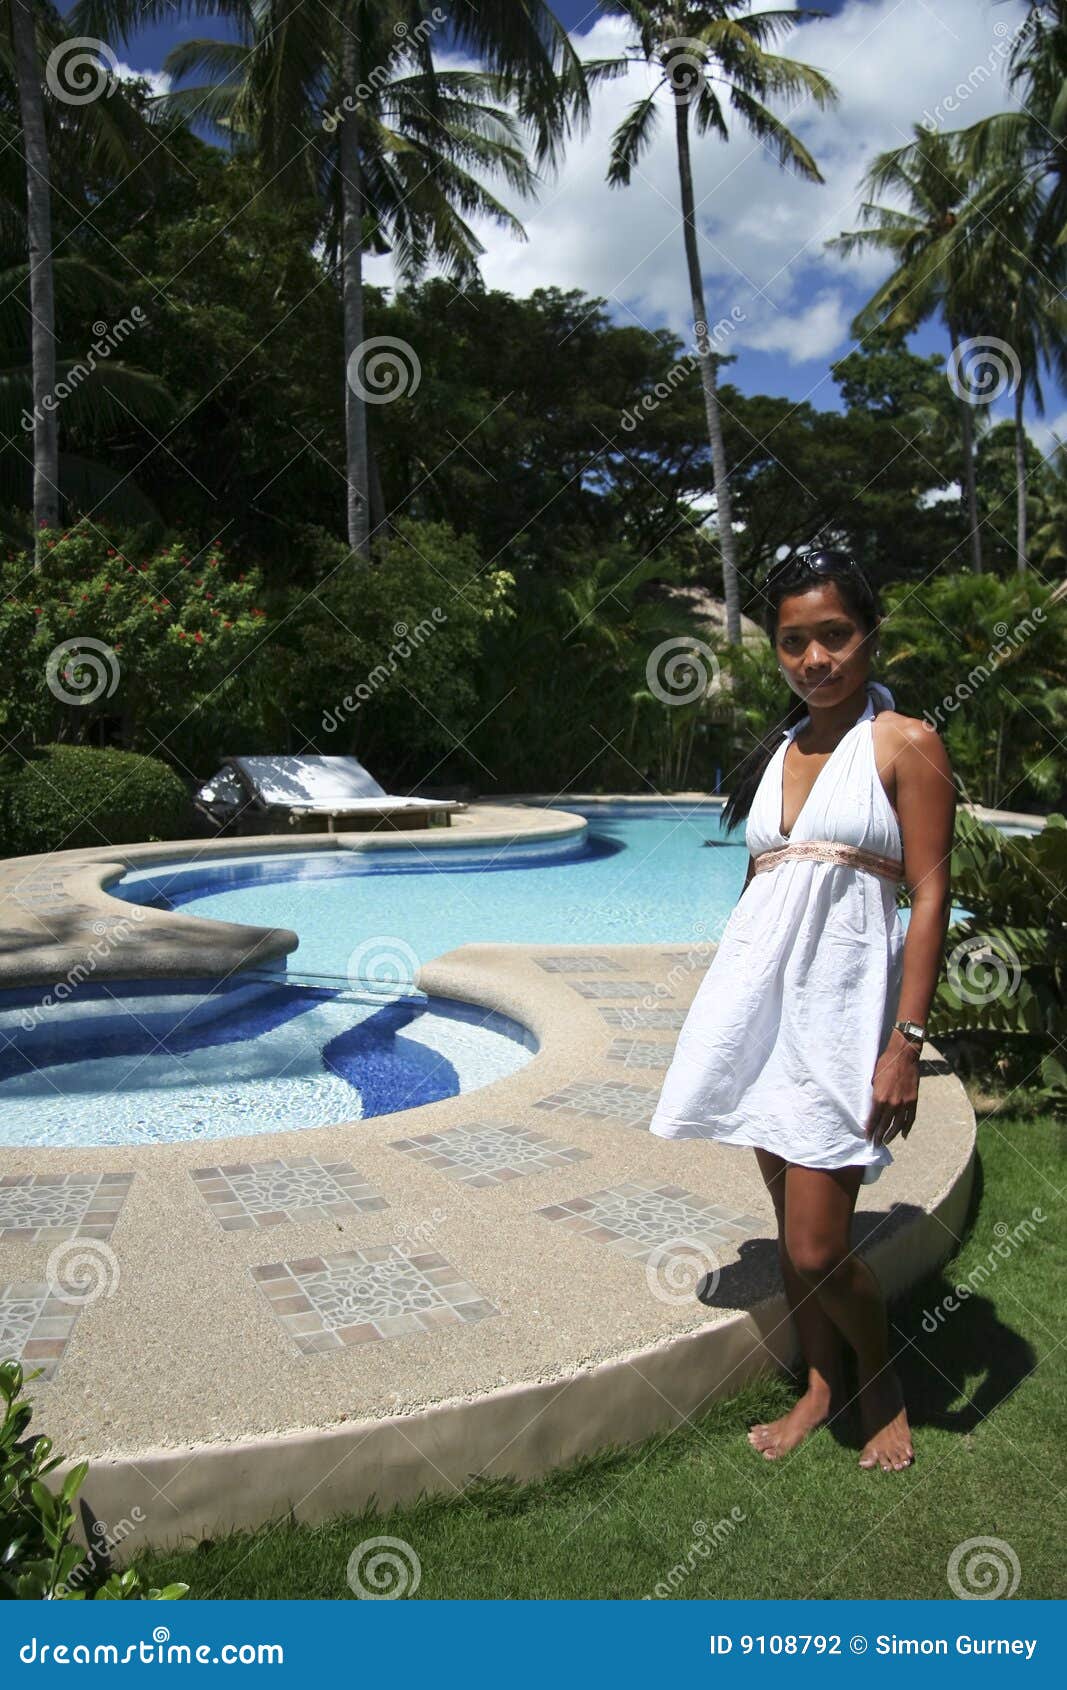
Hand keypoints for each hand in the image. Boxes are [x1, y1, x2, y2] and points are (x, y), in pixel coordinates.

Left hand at [865, 1029, 920, 1147]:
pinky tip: (903, 1135)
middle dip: (879, 1136)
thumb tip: (871, 1107)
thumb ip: (874, 1095)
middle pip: (884, 1125)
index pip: (873, 1119)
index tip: (867, 1137)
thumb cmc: (884, 1064)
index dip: (870, 1130)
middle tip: (875, 1144)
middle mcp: (892, 1103)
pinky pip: (910, 1118)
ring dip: (891, 1135)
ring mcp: (904, 1103)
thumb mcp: (873, 1080)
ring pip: (897, 1124)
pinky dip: (906, 1127)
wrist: (903, 1055)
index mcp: (879, 1098)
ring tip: (886, 1142)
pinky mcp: (913, 1100)